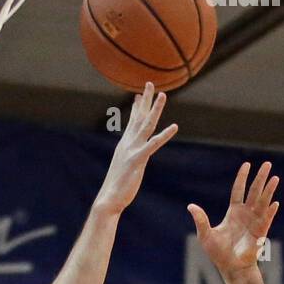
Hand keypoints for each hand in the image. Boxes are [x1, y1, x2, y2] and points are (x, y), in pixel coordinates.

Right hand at [97, 83, 177, 214]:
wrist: (108, 200)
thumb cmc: (115, 189)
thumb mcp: (122, 170)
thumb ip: (126, 161)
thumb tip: (127, 161)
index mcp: (124, 146)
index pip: (131, 123)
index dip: (136, 109)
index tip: (139, 95)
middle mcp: (127, 144)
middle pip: (138, 118)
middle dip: (145, 100)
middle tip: (150, 84)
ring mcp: (132, 151)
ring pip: (146, 125)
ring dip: (155, 110)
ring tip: (163, 95)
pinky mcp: (138, 160)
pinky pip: (153, 144)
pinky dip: (165, 135)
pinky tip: (174, 127)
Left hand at [187, 160, 279, 280]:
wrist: (231, 267)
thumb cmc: (218, 253)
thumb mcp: (205, 235)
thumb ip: (200, 220)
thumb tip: (190, 206)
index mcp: (234, 212)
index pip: (239, 190)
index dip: (242, 177)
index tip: (247, 164)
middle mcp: (246, 214)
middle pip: (254, 191)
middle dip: (260, 178)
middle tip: (267, 163)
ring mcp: (255, 221)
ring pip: (262, 201)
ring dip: (268, 190)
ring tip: (274, 177)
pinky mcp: (260, 232)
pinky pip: (266, 219)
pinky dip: (270, 211)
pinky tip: (274, 203)